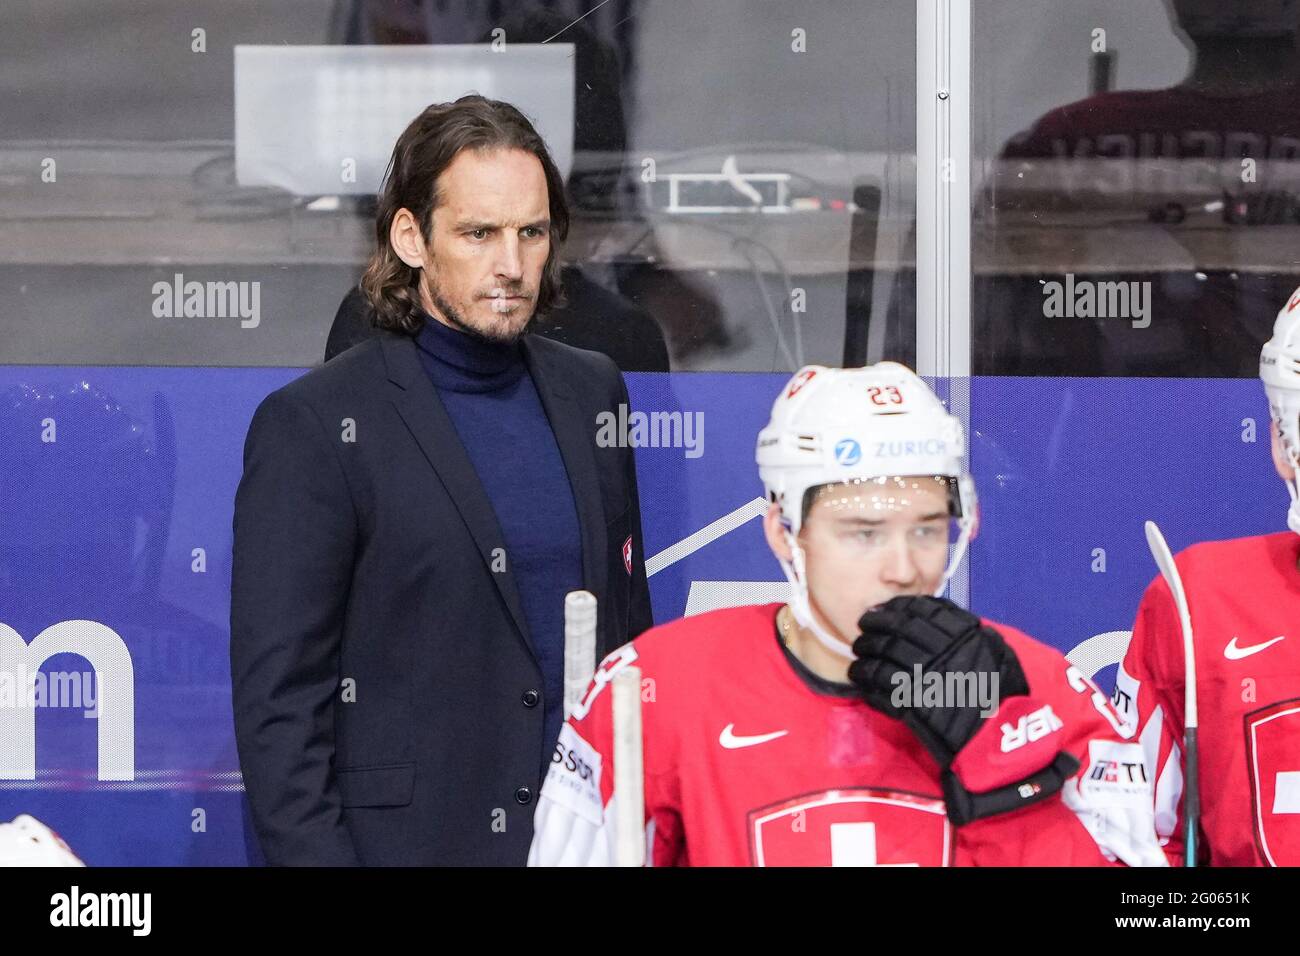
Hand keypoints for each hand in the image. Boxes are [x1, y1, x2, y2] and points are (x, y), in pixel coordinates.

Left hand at [849, 595, 1077, 824]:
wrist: (1003, 735)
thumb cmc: (1002, 691)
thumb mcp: (994, 649)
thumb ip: (965, 630)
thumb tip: (935, 615)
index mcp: (961, 633)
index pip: (918, 610)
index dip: (894, 608)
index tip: (882, 610)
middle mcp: (939, 650)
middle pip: (893, 632)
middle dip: (872, 630)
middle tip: (862, 632)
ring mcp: (922, 678)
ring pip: (881, 660)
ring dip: (864, 659)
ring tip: (858, 660)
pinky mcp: (910, 706)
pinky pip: (880, 690)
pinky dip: (868, 685)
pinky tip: (863, 684)